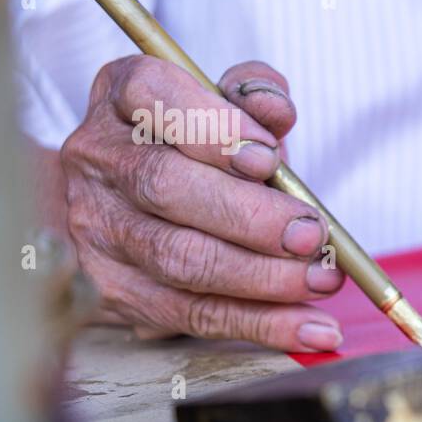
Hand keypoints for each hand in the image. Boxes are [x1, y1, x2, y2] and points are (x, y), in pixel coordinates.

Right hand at [61, 56, 344, 350]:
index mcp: (121, 99)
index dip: (210, 126)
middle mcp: (98, 159)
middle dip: (249, 215)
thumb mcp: (232, 111)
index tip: (268, 158)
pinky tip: (312, 327)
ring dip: (263, 276)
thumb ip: (256, 97)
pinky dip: (261, 323)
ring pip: (179, 257)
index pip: (148, 94)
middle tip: (310, 233)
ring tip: (323, 279)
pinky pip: (193, 313)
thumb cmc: (205, 152)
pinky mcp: (117, 290)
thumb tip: (275, 109)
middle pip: (165, 186)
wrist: (143, 209)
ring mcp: (98, 228)